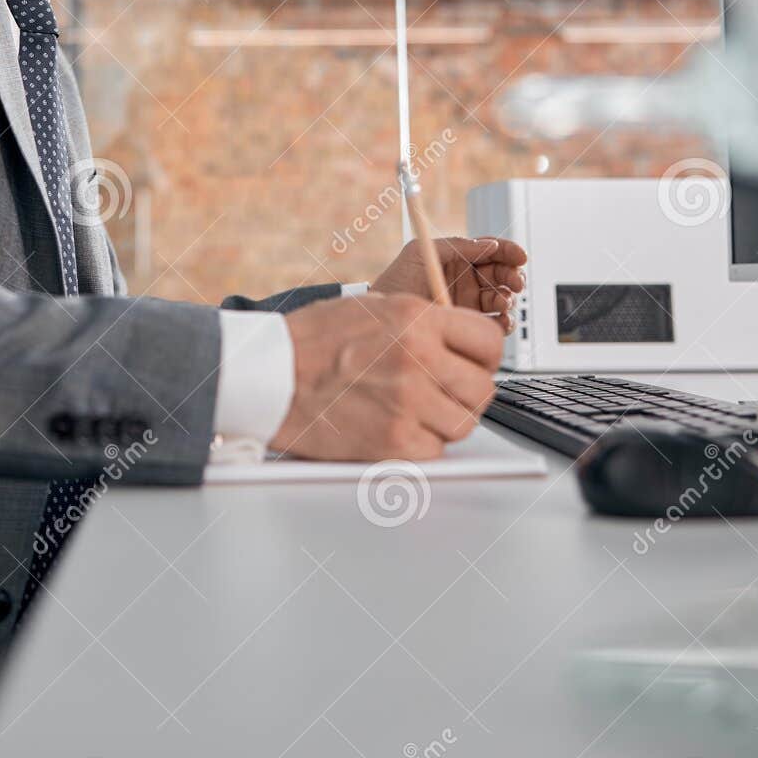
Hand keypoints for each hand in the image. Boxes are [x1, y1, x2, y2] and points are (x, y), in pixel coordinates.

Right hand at [273, 292, 502, 461]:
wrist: (269, 375)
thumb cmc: (310, 341)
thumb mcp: (372, 307)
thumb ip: (420, 321)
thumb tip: (455, 338)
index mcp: (416, 318)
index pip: (488, 340)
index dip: (486, 356)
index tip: (476, 363)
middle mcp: (418, 358)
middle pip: (482, 387)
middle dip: (469, 393)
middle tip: (450, 393)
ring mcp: (408, 402)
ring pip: (464, 423)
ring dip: (447, 420)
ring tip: (420, 411)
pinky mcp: (393, 440)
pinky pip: (435, 450)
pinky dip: (422, 444)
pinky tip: (398, 427)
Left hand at [372, 236, 525, 332]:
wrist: (380, 317)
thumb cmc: (395, 281)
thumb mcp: (421, 252)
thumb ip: (455, 245)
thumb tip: (488, 244)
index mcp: (457, 258)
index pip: (490, 250)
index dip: (507, 251)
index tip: (520, 256)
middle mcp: (465, 279)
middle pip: (500, 273)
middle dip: (512, 276)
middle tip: (514, 282)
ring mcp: (467, 302)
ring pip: (501, 298)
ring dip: (508, 299)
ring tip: (502, 302)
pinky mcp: (465, 324)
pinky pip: (493, 323)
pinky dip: (502, 322)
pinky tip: (500, 320)